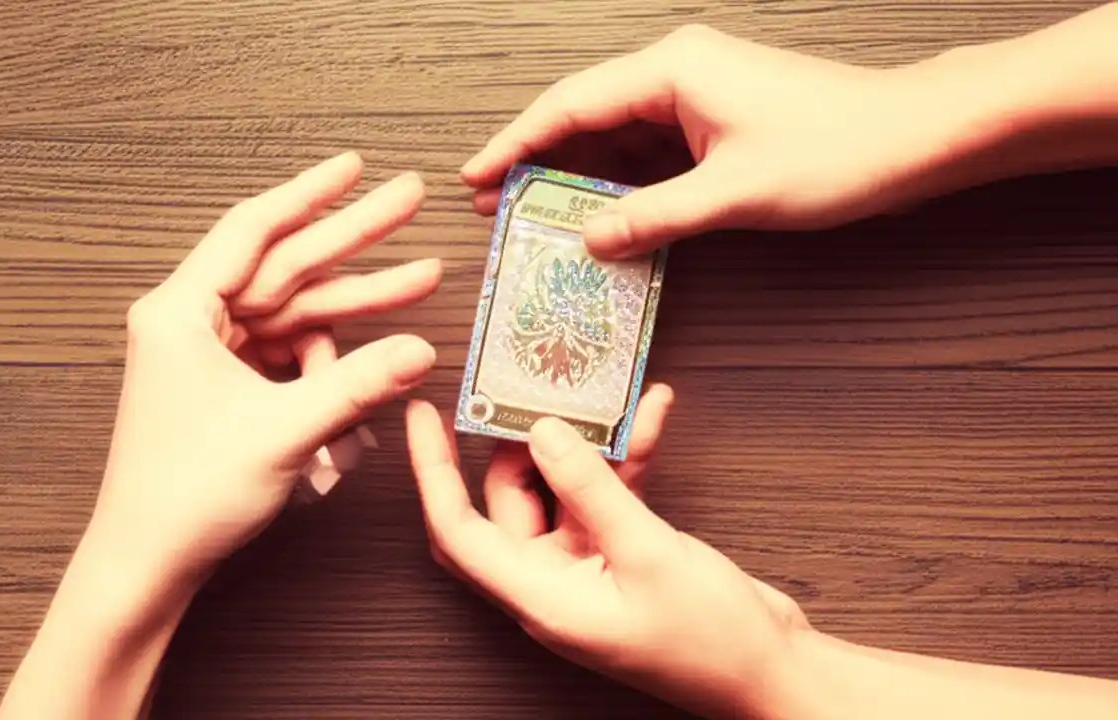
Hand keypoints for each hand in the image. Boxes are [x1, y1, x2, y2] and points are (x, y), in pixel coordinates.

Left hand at [93, 151, 441, 596]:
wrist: (147, 563)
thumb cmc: (186, 495)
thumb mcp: (283, 431)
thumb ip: (357, 384)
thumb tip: (421, 349)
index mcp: (179, 312)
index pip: (253, 229)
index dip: (311, 192)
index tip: (355, 164)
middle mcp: (190, 321)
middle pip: (284, 263)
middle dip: (353, 237)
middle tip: (408, 201)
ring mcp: (208, 354)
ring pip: (295, 310)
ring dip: (355, 304)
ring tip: (420, 281)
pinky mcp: (225, 385)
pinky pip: (289, 352)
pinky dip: (330, 356)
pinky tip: (372, 360)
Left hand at [406, 386, 809, 718]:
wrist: (772, 673)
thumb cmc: (711, 641)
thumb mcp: (648, 553)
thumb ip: (591, 490)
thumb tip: (542, 434)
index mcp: (541, 598)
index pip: (459, 531)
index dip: (433, 472)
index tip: (424, 416)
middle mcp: (553, 582)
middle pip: (507, 503)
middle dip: (517, 445)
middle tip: (525, 393)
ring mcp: (586, 568)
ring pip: (559, 491)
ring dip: (581, 445)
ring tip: (596, 394)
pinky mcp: (621, 554)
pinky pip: (604, 497)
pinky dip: (622, 460)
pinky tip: (648, 417)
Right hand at [461, 25, 963, 256]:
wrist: (913, 139)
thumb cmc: (836, 149)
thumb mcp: (732, 194)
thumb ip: (652, 217)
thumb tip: (589, 238)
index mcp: (672, 71)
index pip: (571, 105)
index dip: (515, 144)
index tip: (474, 176)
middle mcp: (677, 74)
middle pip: (585, 118)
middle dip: (538, 164)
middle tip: (494, 207)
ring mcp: (697, 98)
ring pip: (615, 139)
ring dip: (578, 178)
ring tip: (534, 219)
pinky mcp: (715, 124)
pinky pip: (650, 154)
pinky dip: (622, 186)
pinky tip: (599, 219)